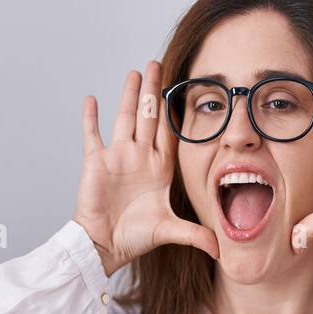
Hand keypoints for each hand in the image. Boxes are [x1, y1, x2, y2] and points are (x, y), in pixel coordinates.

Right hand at [73, 60, 219, 276]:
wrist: (105, 245)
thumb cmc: (135, 238)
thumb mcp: (169, 231)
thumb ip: (194, 234)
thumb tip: (221, 249)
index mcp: (159, 168)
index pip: (169, 132)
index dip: (173, 110)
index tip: (179, 88)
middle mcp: (139, 157)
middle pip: (148, 116)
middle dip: (153, 90)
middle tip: (158, 64)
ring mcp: (117, 156)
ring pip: (125, 118)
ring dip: (130, 96)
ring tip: (134, 73)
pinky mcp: (96, 162)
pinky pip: (92, 134)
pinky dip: (91, 118)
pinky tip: (91, 100)